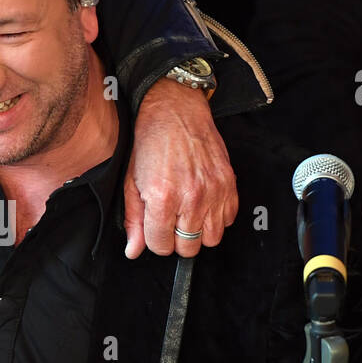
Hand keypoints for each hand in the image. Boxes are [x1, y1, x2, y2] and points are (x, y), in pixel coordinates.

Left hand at [123, 79, 237, 258]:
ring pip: (211, 239)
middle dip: (176, 239)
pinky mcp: (229, 183)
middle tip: (170, 219)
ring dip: (198, 231)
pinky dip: (216, 218)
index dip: (155, 240)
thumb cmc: (150, 144)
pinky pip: (228, 220)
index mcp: (163, 198)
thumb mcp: (131, 182)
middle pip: (189, 247)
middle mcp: (192, 198)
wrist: (175, 111)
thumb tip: (133, 251)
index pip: (161, 246)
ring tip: (186, 213)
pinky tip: (202, 203)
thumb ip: (133, 220)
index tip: (154, 228)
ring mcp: (215, 191)